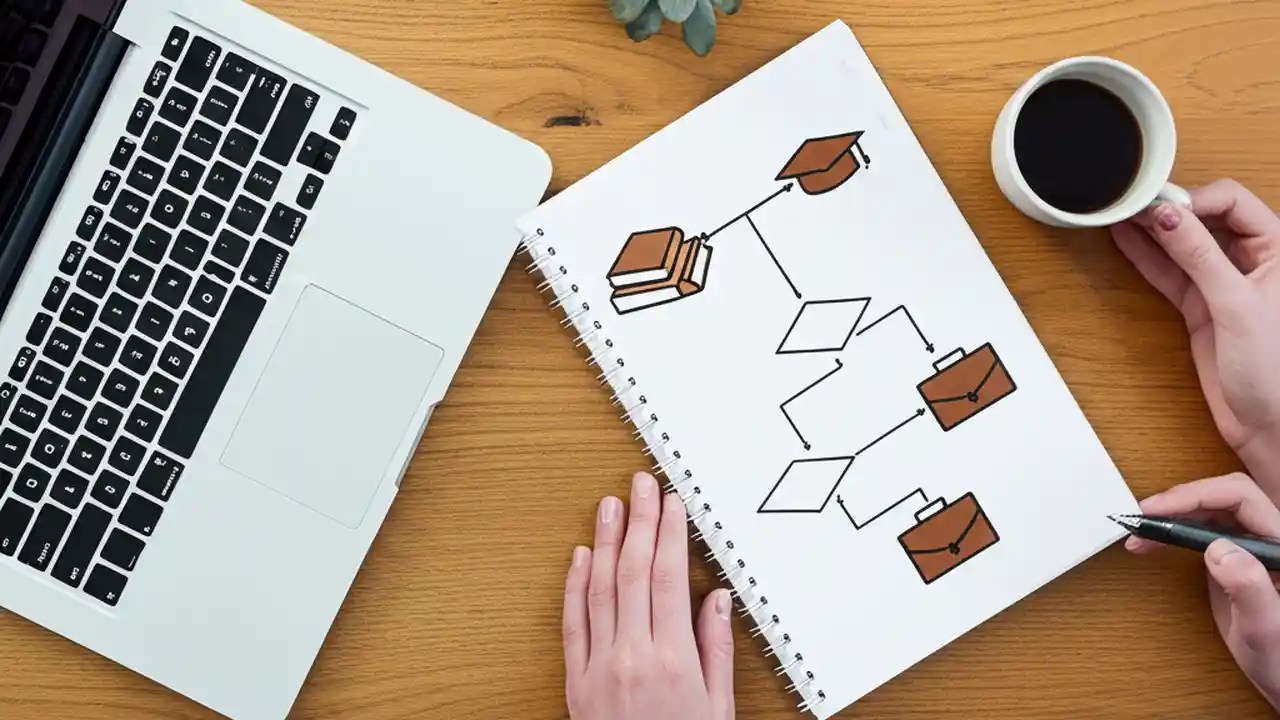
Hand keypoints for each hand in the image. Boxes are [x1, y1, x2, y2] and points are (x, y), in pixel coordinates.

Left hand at [563, 472, 734, 719]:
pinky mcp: (575, 681)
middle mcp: (631, 656)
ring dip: (603, 542)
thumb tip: (717, 598)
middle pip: (633, 572)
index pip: (667, 577)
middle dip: (638, 522)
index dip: (668, 533)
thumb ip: (716, 649)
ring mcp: (599, 667)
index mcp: (673, 660)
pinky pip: (572, 623)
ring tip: (609, 505)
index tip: (671, 503)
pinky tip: (579, 556)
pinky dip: (573, 586)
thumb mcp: (718, 707)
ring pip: (599, 589)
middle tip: (640, 484)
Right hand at [1111, 181, 1279, 494]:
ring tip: (1120, 214)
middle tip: (1131, 204)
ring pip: (1183, 245)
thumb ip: (1200, 257)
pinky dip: (1148, 258)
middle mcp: (1254, 261)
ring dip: (1153, 232)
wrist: (1272, 425)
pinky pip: (1171, 273)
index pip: (1232, 202)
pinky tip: (1126, 241)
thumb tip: (1168, 216)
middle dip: (1169, 209)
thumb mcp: (1236, 305)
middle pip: (1205, 218)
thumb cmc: (1277, 371)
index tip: (1159, 208)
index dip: (1194, 200)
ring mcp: (1225, 284)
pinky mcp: (1202, 307)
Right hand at [1127, 474, 1279, 708]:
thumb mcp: (1267, 628)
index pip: (1240, 498)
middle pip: (1220, 498)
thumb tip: (1218, 548)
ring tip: (1138, 534)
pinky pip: (1201, 533)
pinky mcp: (1234, 562)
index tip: (1157, 510)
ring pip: (1208, 514)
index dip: (1196, 495)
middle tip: (1140, 519)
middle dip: (1177, 502)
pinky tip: (1151, 545)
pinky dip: (1172, 534)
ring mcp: (1250, 550)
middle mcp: (1268, 540)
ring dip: (1170, 517)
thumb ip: (1249, 587)